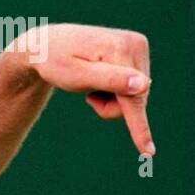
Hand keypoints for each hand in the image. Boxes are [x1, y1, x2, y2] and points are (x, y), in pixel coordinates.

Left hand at [7, 23, 153, 155]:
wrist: (46, 46)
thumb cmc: (54, 62)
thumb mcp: (74, 76)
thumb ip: (108, 80)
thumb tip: (143, 85)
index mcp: (121, 48)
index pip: (133, 95)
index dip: (139, 124)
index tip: (148, 151)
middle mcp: (135, 43)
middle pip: (137, 96)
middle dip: (113, 106)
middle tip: (88, 98)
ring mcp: (137, 46)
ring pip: (136, 94)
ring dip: (114, 98)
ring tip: (91, 85)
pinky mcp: (136, 51)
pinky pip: (134, 86)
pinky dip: (116, 91)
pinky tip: (99, 78)